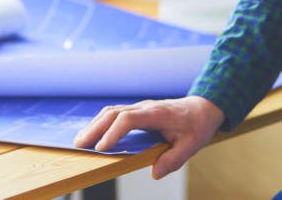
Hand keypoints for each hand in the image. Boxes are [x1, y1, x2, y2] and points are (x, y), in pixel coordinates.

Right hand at [74, 95, 224, 178]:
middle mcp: (144, 108)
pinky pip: (115, 114)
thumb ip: (174, 159)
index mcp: (156, 114)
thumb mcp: (192, 145)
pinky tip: (93, 134)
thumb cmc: (197, 125)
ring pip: (111, 111)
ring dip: (95, 125)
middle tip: (79, 145)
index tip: (102, 149)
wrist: (202, 108)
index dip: (113, 133)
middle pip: (113, 112)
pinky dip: (101, 123)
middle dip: (95, 128)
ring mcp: (140, 108)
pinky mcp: (138, 112)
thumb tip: (155, 173)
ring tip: (80, 141)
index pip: (128, 119)